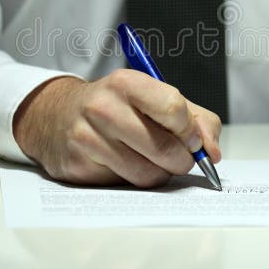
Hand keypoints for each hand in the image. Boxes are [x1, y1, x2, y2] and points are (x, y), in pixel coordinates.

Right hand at [13, 69, 222, 187]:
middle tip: (178, 156)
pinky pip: (125, 185)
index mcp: (126, 83)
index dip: (191, 131)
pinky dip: (134, 180)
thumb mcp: (154, 97)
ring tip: (151, 159)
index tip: (193, 140)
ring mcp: (88, 138)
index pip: (173, 108)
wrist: (56, 116)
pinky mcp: (78, 166)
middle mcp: (103, 107)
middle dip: (181, 159)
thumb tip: (212, 152)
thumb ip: (195, 119)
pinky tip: (124, 164)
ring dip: (159, 173)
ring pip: (148, 174)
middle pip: (165, 148)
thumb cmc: (116, 106)